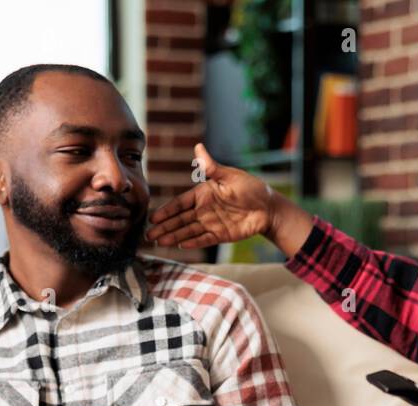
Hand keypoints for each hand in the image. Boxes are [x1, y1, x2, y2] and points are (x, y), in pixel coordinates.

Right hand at [146, 144, 285, 248]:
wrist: (268, 207)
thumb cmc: (250, 187)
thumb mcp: (230, 176)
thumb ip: (211, 167)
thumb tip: (198, 147)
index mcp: (203, 193)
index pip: (180, 203)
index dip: (167, 211)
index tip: (153, 218)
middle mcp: (204, 209)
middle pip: (180, 219)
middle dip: (165, 227)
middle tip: (148, 235)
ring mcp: (211, 223)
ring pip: (189, 231)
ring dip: (174, 236)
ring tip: (160, 242)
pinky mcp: (220, 235)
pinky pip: (204, 239)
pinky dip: (193, 242)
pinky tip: (181, 246)